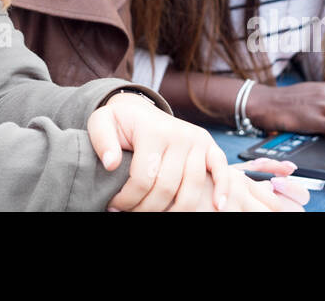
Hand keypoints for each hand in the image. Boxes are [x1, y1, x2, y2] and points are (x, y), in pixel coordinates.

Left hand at [88, 94, 305, 210]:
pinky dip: (222, 189)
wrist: (140, 110)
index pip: (143, 178)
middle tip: (130, 212)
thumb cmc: (121, 123)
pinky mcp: (210, 147)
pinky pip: (221, 170)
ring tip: (154, 214)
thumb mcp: (102, 122)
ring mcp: (198, 141)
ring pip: (191, 189)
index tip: (114, 205)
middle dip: (146, 208)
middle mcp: (180, 135)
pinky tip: (216, 206)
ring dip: (174, 210)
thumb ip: (102, 140)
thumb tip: (111, 164)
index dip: (127, 199)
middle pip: (167, 188)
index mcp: (154, 130)